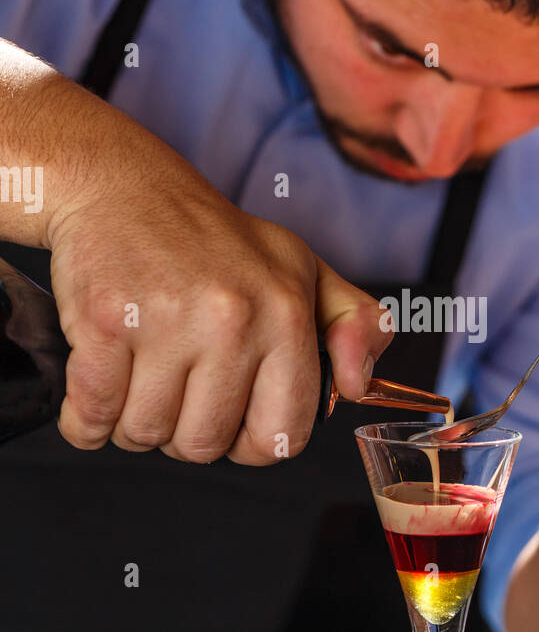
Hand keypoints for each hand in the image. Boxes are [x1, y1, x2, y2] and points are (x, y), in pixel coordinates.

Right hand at [48, 126, 388, 464]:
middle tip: (178, 388)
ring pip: (146, 434)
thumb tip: (360, 385)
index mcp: (287, 313)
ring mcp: (166, 321)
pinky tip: (99, 384)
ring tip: (141, 377)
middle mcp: (233, 319)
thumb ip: (352, 326)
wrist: (122, 186)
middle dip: (184, 432)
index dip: (250, 442)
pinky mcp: (105, 322)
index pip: (281, 435)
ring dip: (133, 422)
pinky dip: (85, 418)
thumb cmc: (213, 239)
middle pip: (205, 445)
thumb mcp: (302, 268)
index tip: (232, 419)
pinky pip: (90, 415)